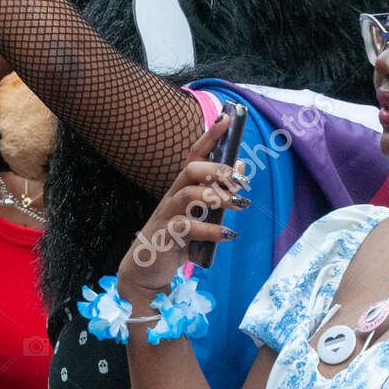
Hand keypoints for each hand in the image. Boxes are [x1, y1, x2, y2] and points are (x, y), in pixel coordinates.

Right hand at [116, 117, 247, 296]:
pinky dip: (211, 230)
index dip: (209, 137)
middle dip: (218, 171)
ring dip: (218, 198)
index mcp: (181, 188)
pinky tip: (227, 234)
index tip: (226, 119)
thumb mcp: (201, 214)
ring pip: (189, 195)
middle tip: (242, 182)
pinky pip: (188, 227)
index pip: (194, 156)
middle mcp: (173, 197)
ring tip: (240, 205)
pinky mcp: (165, 236)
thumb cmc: (175, 238)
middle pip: (191, 171)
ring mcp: (167, 215)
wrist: (147, 269)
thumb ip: (219, 191)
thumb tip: (241, 165)